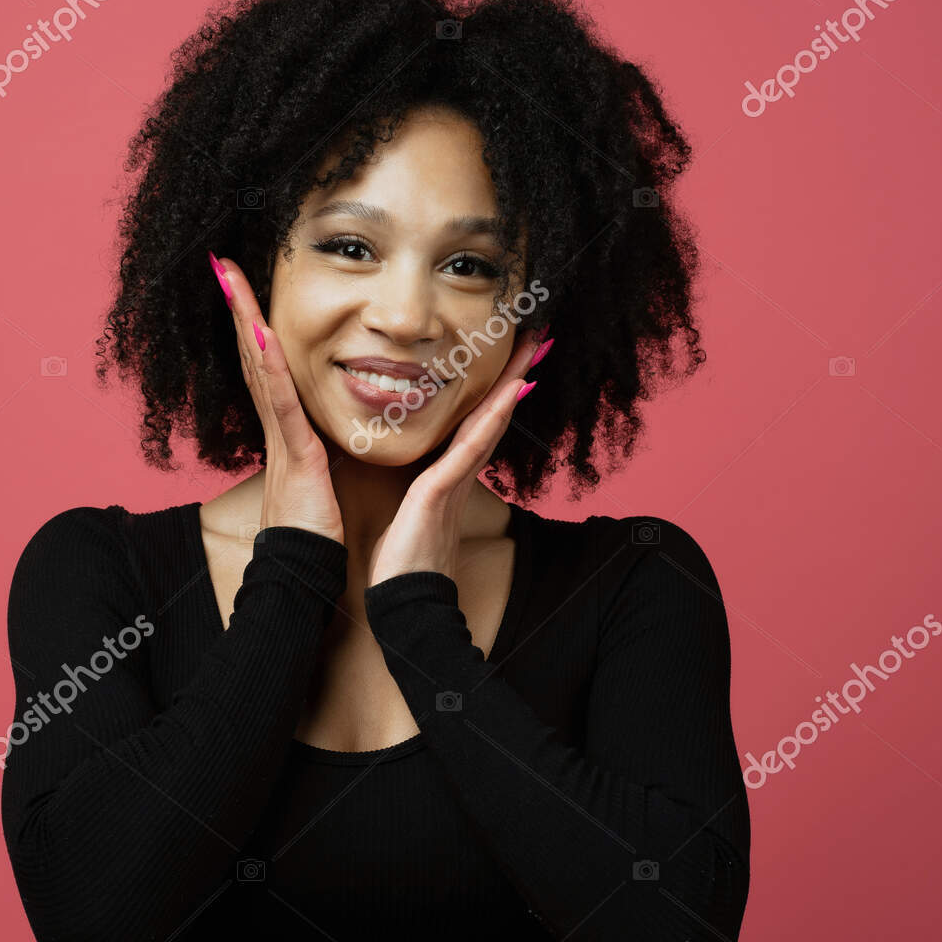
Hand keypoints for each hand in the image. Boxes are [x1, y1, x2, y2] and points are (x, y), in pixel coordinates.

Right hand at [211, 253, 344, 543]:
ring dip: (246, 322)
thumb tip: (335, 438)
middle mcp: (278, 429)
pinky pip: (281, 406)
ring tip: (232, 279)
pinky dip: (270, 370)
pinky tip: (262, 337)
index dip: (256, 327)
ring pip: (260, 369)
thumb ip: (326, 454)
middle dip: (240, 309)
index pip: (269, 369)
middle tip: (224, 265)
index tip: (247, 289)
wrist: (304, 574)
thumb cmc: (316, 535)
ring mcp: (282, 440)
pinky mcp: (295, 457)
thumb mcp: (323, 482)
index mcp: (288, 433)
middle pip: (254, 356)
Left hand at [368, 333, 545, 584]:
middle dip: (515, 375)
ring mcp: (454, 482)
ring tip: (532, 349)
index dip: (495, 389)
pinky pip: (468, 450)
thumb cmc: (404, 565)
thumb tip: (416, 478)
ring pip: (488, 423)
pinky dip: (489, 421)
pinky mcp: (440, 493)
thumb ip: (417, 492)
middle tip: (538, 337)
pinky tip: (506, 395)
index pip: (476, 423)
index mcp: (448, 476)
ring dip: (512, 384)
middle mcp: (459, 474)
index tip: (512, 356)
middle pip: (493, 415)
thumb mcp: (410, 515)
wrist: (406, 603)